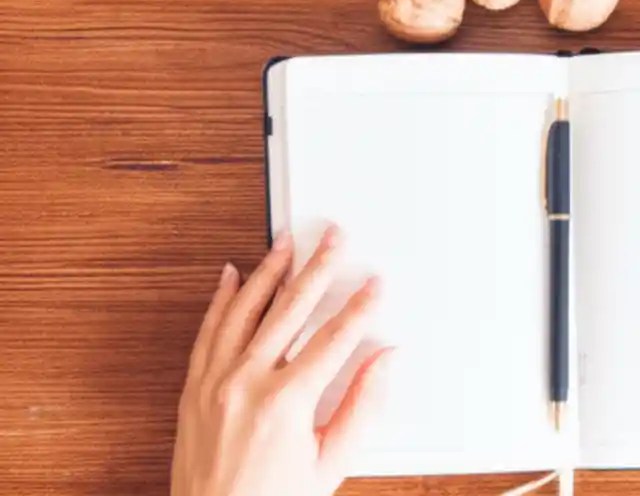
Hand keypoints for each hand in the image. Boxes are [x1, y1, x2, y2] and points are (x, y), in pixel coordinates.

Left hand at [172, 228, 389, 495]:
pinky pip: (208, 331)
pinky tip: (231, 276)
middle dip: (318, 269)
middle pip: (290, 310)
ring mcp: (215, 382)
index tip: (374, 285)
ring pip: (244, 310)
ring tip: (286, 243)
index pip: (334, 339)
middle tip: (333, 239)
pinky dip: (221, 300)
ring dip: (268, 271)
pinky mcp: (193, 389)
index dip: (359, 307)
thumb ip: (361, 407)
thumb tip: (383, 363)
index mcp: (285, 402)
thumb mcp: (330, 463)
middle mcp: (246, 384)